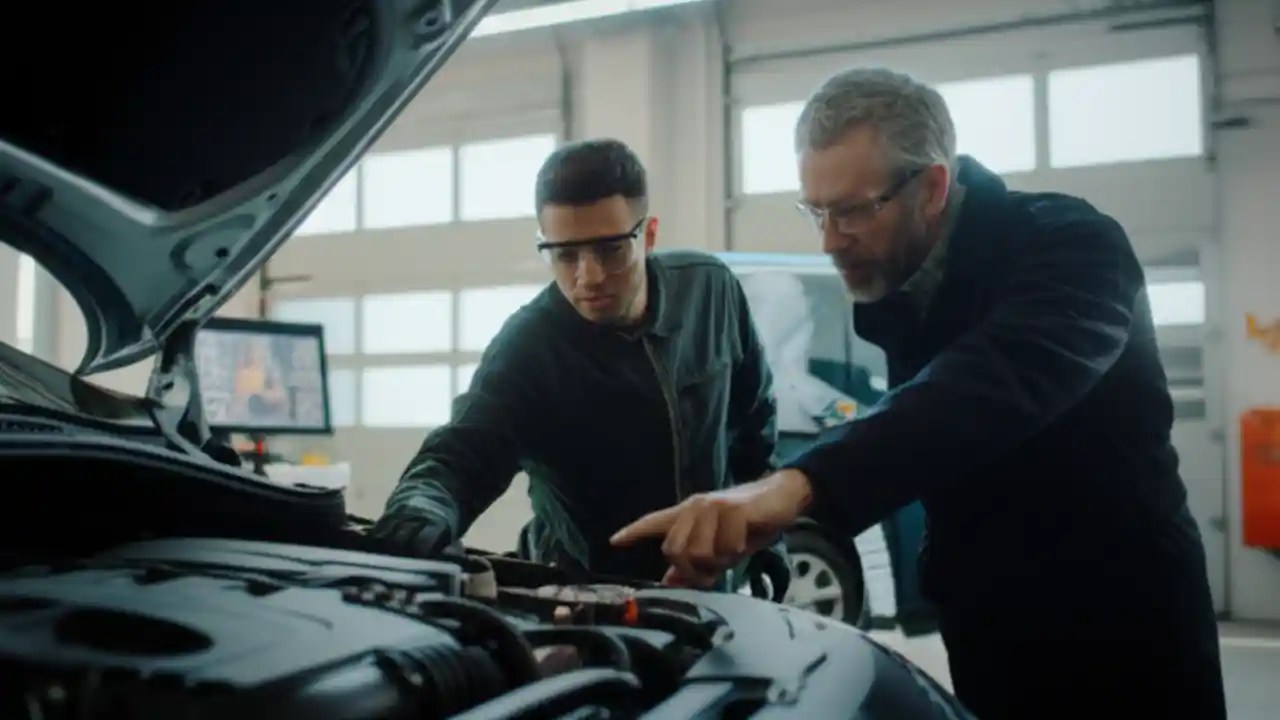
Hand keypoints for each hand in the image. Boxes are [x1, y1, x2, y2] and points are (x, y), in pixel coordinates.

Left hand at [609, 469, 812, 587]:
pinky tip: (745, 538)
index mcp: (688, 515)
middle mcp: (693, 507)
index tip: (614, 541)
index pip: (655, 522)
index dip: (634, 532)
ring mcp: (711, 506)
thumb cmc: (748, 525)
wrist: (781, 498)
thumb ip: (694, 563)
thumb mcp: (719, 548)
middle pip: (674, 551)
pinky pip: (726, 547)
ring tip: (732, 551)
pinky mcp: (731, 509)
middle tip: (713, 570)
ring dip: (719, 562)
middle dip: (694, 570)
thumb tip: (670, 581)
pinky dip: (737, 551)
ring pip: (699, 553)